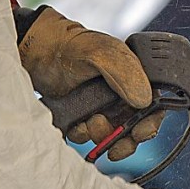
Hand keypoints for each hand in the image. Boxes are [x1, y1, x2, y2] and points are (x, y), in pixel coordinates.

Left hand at [18, 7, 162, 160]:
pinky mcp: (84, 116)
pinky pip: (90, 137)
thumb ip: (124, 72)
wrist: (32, 53)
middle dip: (126, 138)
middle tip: (114, 144)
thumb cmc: (67, 44)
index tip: (139, 133)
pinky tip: (76, 125)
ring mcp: (103, 106)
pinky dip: (84, 136)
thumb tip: (143, 100)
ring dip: (102, 137)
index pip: (156, 105)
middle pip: (137, 125)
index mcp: (136, 75)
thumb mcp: (99, 52)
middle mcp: (123, 92)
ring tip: (88, 124)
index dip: (150, 123)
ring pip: (114, 135)